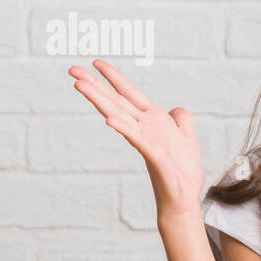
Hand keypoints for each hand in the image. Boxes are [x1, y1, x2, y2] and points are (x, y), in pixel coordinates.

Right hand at [67, 59, 204, 220]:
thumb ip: (182, 121)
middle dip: (95, 86)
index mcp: (153, 121)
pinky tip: (110, 121)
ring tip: (80, 86)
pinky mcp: (154, 156)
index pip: (130, 94)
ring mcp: (146, 141)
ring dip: (100, 100)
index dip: (114, 78)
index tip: (96, 63)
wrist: (183, 198)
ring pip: (119, 116)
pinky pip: (137, 140)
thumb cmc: (183, 171)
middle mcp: (145, 128)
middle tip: (72, 70)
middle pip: (116, 102)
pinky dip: (124, 130)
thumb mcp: (188, 138)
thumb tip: (177, 109)